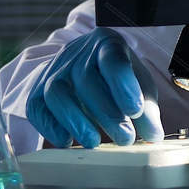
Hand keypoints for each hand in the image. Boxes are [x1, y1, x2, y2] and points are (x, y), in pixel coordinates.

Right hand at [26, 29, 162, 147]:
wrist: (83, 66)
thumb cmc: (118, 79)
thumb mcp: (138, 85)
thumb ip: (147, 109)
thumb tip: (153, 135)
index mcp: (107, 45)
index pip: (113, 61)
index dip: (124, 87)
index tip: (135, 112)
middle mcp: (76, 54)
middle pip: (86, 81)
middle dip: (107, 114)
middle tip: (125, 138)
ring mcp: (53, 70)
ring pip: (56, 93)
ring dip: (76, 121)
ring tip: (95, 143)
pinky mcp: (36, 89)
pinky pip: (37, 108)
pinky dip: (50, 127)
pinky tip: (67, 141)